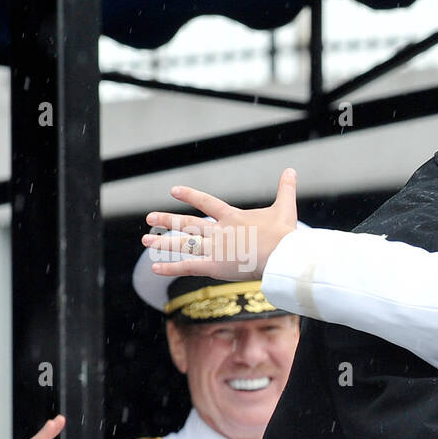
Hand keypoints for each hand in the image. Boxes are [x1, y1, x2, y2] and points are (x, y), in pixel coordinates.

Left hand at [141, 167, 298, 280]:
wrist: (281, 255)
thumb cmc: (284, 234)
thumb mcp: (285, 209)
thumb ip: (285, 190)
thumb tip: (292, 170)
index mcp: (233, 217)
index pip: (206, 203)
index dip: (190, 196)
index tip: (174, 191)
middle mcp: (219, 232)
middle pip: (188, 224)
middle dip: (167, 220)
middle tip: (149, 218)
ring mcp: (215, 249)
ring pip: (184, 244)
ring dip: (163, 242)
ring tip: (145, 241)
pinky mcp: (215, 266)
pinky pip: (188, 267)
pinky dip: (171, 268)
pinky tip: (154, 268)